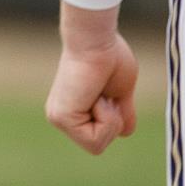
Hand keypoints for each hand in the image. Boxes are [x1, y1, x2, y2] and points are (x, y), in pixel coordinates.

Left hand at [45, 35, 138, 155]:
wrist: (98, 40)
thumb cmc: (110, 56)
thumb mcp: (120, 92)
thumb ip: (121, 113)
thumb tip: (125, 132)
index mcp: (72, 109)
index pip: (101, 136)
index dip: (115, 119)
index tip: (109, 93)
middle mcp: (61, 116)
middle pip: (98, 144)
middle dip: (113, 122)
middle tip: (105, 94)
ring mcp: (59, 118)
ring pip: (97, 145)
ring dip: (110, 119)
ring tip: (100, 94)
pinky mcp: (62, 118)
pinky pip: (95, 140)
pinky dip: (106, 119)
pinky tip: (95, 97)